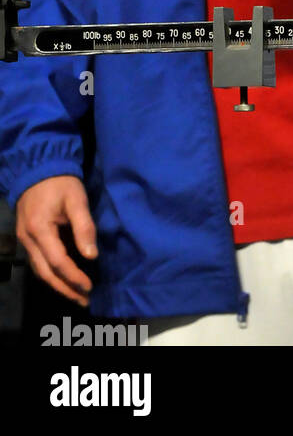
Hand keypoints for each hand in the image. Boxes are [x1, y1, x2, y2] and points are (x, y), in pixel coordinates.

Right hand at [15, 175, 96, 306]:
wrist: (38, 168)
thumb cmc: (60, 182)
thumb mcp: (77, 199)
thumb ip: (84, 227)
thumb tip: (92, 256)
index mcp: (39, 230)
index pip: (57, 262)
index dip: (73, 277)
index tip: (89, 287)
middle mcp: (27, 239)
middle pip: (45, 273)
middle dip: (65, 289)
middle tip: (84, 300)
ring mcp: (24, 240)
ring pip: (39, 270)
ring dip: (57, 285)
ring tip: (76, 295)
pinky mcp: (26, 238)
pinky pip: (37, 262)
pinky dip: (51, 273)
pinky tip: (64, 278)